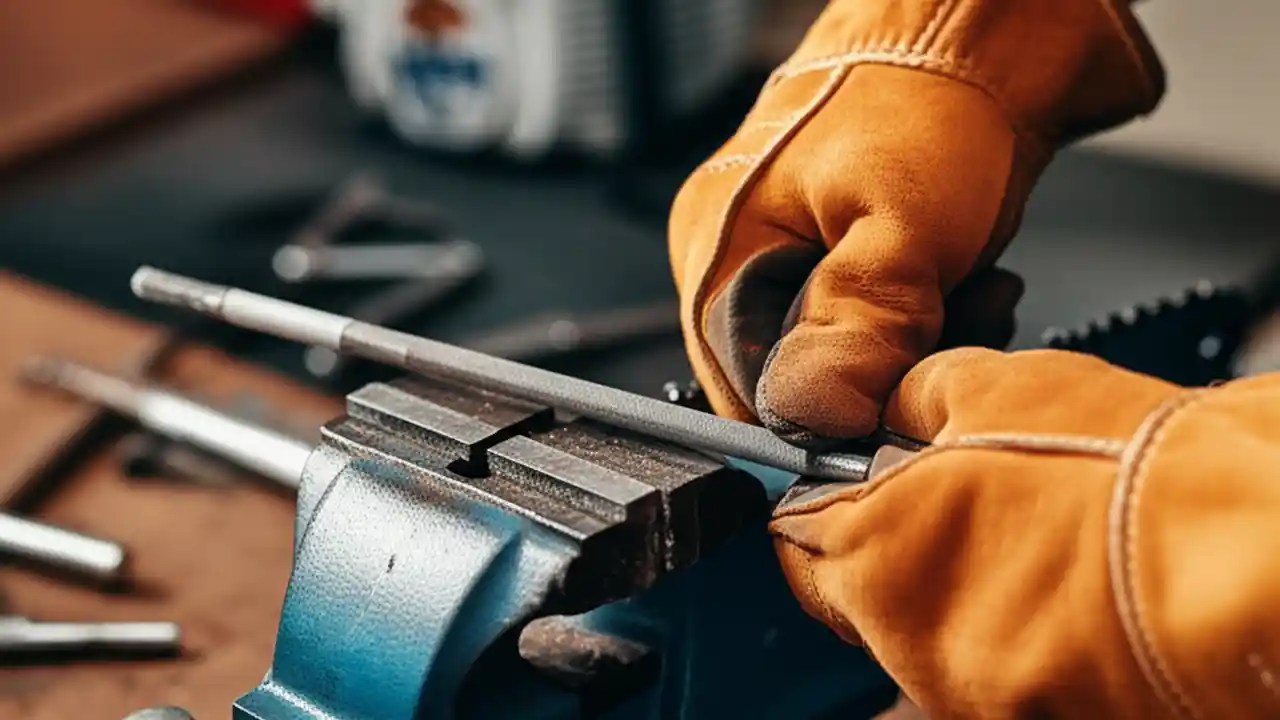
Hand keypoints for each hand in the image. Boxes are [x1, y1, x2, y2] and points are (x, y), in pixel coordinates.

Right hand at [669, 0, 1162, 442]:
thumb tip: (819, 417)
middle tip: (948, 325)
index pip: (742, 393)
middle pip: (797, 377)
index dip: (822, 417)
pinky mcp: (845, 250)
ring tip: (971, 291)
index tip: (890, 409)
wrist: (983, 28)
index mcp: (719, 248)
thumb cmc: (928, 94)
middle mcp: (744, 256)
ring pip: (847, 356)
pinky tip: (970, 282)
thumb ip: (855, 326)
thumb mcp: (899, 226)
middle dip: (883, 372)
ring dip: (919, 345)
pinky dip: (930, 320)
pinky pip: (877, 323)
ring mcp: (794, 252)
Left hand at [773, 348, 1279, 717]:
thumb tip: (898, 409)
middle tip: (947, 505)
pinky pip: (988, 674)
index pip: (794, 532)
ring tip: (1028, 545)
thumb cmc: (1127, 473)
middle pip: (854, 594)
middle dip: (883, 550)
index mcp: (875, 555)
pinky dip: (1006, 638)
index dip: (820, 497)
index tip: (844, 483)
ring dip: (950, 595)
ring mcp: (972, 697)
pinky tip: (1060, 590)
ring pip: (923, 637)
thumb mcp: (996, 387)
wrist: (1246, 563)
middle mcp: (908, 644)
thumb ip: (918, 398)